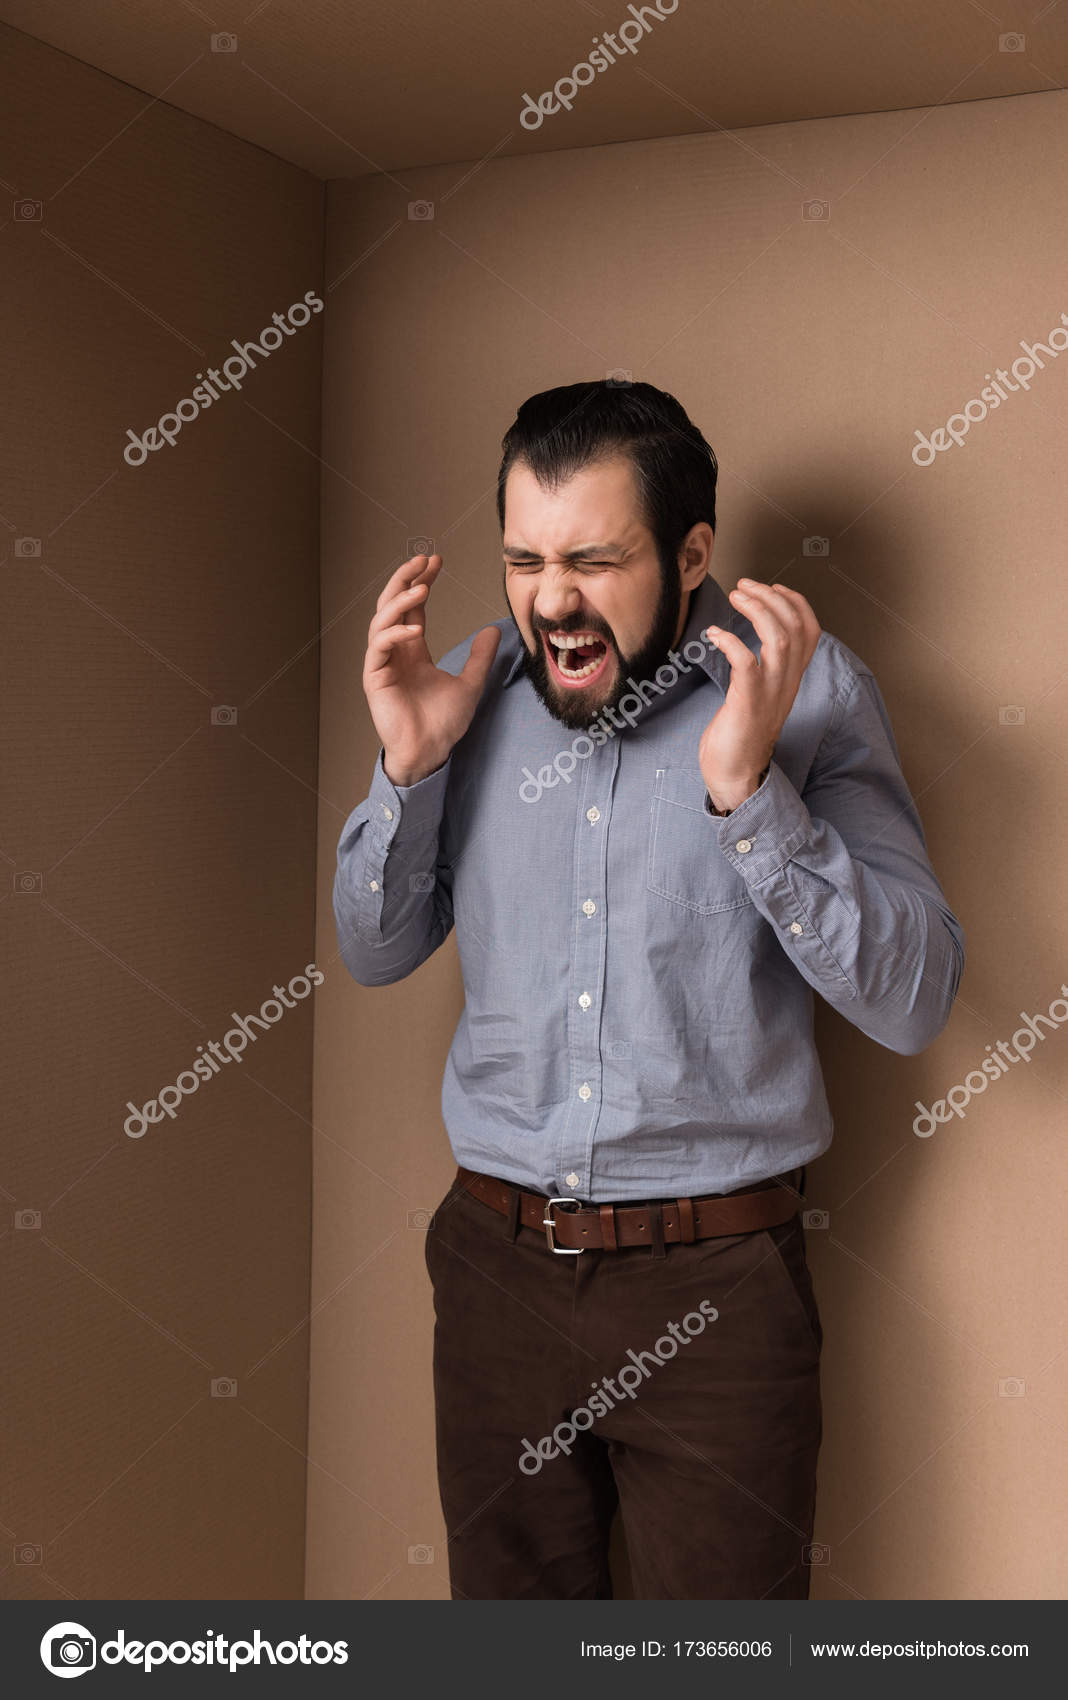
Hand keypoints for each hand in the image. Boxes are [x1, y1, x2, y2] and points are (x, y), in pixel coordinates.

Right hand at [364, 553, 500, 786]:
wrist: (430, 752)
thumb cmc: (443, 724)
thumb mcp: (470, 684)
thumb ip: (479, 658)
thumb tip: (493, 630)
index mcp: (412, 649)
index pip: (413, 606)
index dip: (422, 581)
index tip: (436, 560)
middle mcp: (394, 651)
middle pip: (392, 604)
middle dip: (405, 579)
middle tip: (422, 560)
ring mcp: (382, 663)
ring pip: (381, 619)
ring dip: (400, 601)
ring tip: (422, 589)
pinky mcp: (374, 678)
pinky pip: (379, 646)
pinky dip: (395, 633)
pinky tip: (416, 628)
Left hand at [698, 578, 820, 811]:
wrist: (736, 773)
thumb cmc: (741, 734)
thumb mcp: (760, 695)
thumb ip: (763, 671)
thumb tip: (747, 644)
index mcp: (791, 678)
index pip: (810, 630)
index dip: (795, 602)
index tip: (773, 586)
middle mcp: (787, 682)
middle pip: (795, 627)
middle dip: (771, 597)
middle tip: (744, 586)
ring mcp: (770, 692)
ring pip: (779, 638)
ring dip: (757, 611)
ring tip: (735, 597)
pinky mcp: (748, 702)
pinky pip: (746, 662)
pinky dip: (731, 641)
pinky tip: (714, 634)